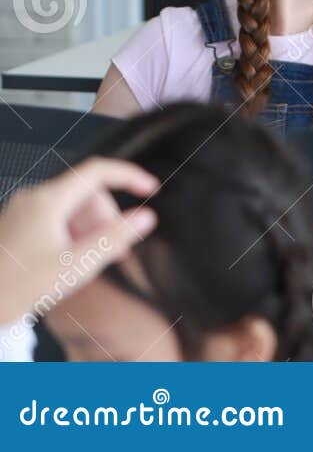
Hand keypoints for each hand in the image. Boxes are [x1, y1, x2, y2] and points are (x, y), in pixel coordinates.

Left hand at [0, 158, 159, 320]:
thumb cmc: (16, 288)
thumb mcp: (76, 265)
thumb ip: (115, 238)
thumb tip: (146, 217)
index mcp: (47, 201)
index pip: (98, 172)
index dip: (129, 176)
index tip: (149, 188)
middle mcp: (33, 198)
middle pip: (87, 192)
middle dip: (107, 217)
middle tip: (116, 248)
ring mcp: (23, 210)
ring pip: (73, 205)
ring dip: (91, 227)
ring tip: (92, 258)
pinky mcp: (18, 223)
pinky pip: (56, 215)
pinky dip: (73, 231)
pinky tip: (72, 257)